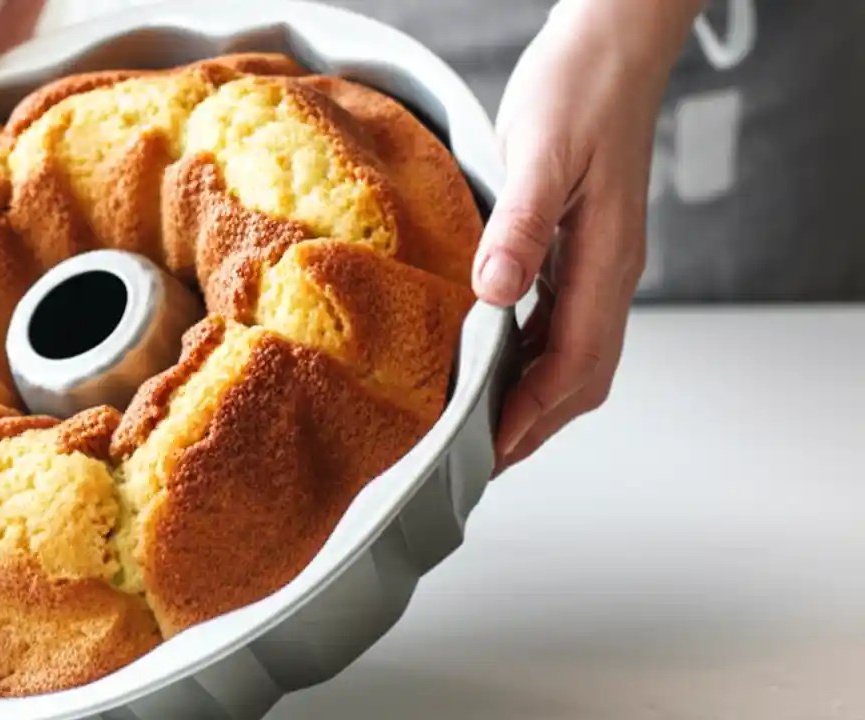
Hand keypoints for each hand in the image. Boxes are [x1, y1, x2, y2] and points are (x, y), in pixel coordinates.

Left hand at [474, 0, 702, 469]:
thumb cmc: (580, 89)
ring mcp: (598, 265)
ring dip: (530, 397)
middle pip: (579, 377)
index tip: (489, 449)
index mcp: (605, 261)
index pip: (573, 364)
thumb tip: (497, 294)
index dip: (532, 414)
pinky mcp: (581, 249)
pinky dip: (528, 357)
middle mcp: (609, 274)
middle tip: (476, 457)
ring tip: (479, 424)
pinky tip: (492, 359)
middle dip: (532, 423)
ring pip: (571, 356)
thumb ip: (521, 226)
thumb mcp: (540, 152)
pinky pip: (559, 323)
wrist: (610, 48)